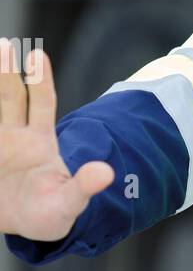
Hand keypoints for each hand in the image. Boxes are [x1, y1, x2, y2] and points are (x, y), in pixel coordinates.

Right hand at [0, 38, 113, 240]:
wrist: (24, 225)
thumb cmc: (51, 213)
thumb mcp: (69, 204)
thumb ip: (83, 187)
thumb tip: (106, 172)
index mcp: (40, 142)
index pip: (42, 104)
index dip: (41, 80)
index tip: (37, 56)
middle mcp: (16, 136)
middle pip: (11, 98)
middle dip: (6, 72)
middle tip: (4, 45)